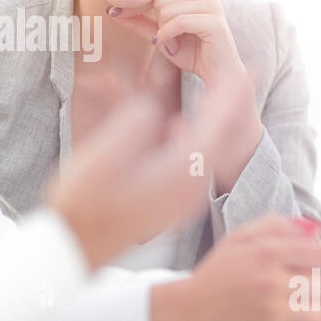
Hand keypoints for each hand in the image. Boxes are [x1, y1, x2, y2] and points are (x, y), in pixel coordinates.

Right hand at [46, 86, 238, 269]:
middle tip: (242, 75)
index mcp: (180, 173)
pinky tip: (179, 127)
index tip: (247, 69)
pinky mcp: (169, 205)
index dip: (231, 94)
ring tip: (216, 96)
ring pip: (205, 151)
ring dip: (210, 122)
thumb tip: (153, 110)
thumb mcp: (105, 155)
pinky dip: (192, 140)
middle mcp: (190, 188)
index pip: (217, 125)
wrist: (73, 250)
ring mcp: (181, 200)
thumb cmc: (83, 205)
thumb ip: (136, 123)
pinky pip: (191, 165)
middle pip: (217, 138)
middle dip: (226, 105)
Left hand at [108, 0, 262, 190]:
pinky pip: (178, 21)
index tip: (112, 12)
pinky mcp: (214, 20)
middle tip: (169, 42)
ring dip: (165, 32)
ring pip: (167, 9)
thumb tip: (112, 10)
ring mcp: (213, 4)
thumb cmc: (192, 54)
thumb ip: (140, 22)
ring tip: (176, 46)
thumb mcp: (161, 35)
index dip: (135, 3)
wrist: (218, 76)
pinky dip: (168, 36)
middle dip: (157, 24)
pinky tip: (172, 48)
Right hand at [150, 216, 320, 320]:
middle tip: (320, 283)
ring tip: (311, 299)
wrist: (193, 306)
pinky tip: (300, 314)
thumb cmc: (218, 271)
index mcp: (267, 252)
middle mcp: (272, 280)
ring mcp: (271, 307)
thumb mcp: (243, 237)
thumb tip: (313, 229)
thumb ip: (279, 227)